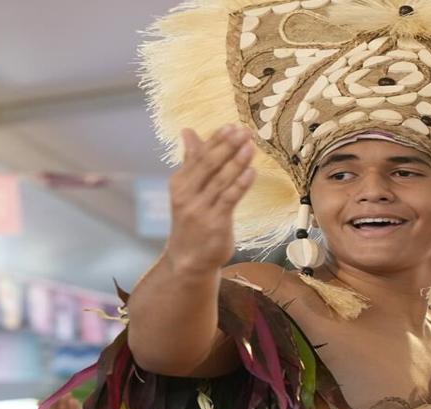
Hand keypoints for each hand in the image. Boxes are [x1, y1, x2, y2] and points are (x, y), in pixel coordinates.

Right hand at [164, 126, 255, 273]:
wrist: (188, 260)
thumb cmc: (192, 221)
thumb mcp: (187, 190)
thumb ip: (191, 161)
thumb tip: (188, 132)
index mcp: (180, 183)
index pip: (198, 156)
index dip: (215, 140)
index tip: (231, 126)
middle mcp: (187, 194)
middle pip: (209, 165)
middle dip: (227, 146)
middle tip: (244, 131)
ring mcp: (200, 209)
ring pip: (220, 180)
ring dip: (237, 162)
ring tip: (251, 146)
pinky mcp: (215, 223)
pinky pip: (229, 200)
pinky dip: (240, 184)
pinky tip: (251, 172)